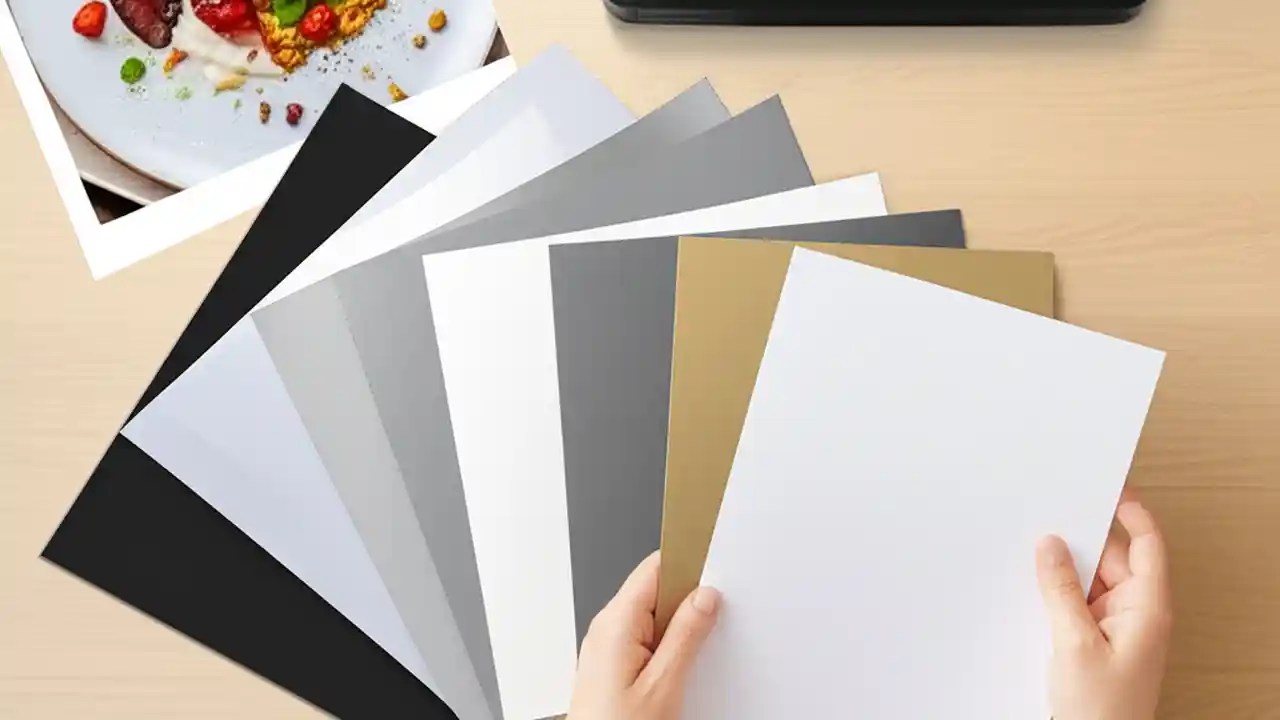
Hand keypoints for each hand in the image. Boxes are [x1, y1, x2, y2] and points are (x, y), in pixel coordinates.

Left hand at [567, 552, 720, 719]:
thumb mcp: (663, 685)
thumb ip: (685, 635)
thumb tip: (705, 597)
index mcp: (615, 623)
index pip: (655, 568)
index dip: (688, 563)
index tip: (716, 568)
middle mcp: (606, 628)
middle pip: (656, 590)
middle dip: (688, 601)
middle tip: (714, 620)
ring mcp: (607, 646)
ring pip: (653, 617)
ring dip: (679, 628)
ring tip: (694, 654)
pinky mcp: (612, 664)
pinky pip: (644, 639)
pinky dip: (666, 646)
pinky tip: (680, 667)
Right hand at [1036, 491, 1173, 719]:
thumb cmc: (1102, 712)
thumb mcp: (1075, 642)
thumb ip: (1061, 590)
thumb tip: (1052, 545)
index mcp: (1147, 607)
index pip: (1147, 544)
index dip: (1131, 512)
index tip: (1107, 486)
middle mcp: (1136, 613)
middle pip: (1111, 559)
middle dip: (1081, 542)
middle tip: (1047, 520)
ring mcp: (1116, 628)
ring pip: (1089, 582)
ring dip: (1064, 573)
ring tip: (1032, 559)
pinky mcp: (1096, 642)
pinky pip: (1077, 605)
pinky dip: (1058, 595)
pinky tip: (1033, 592)